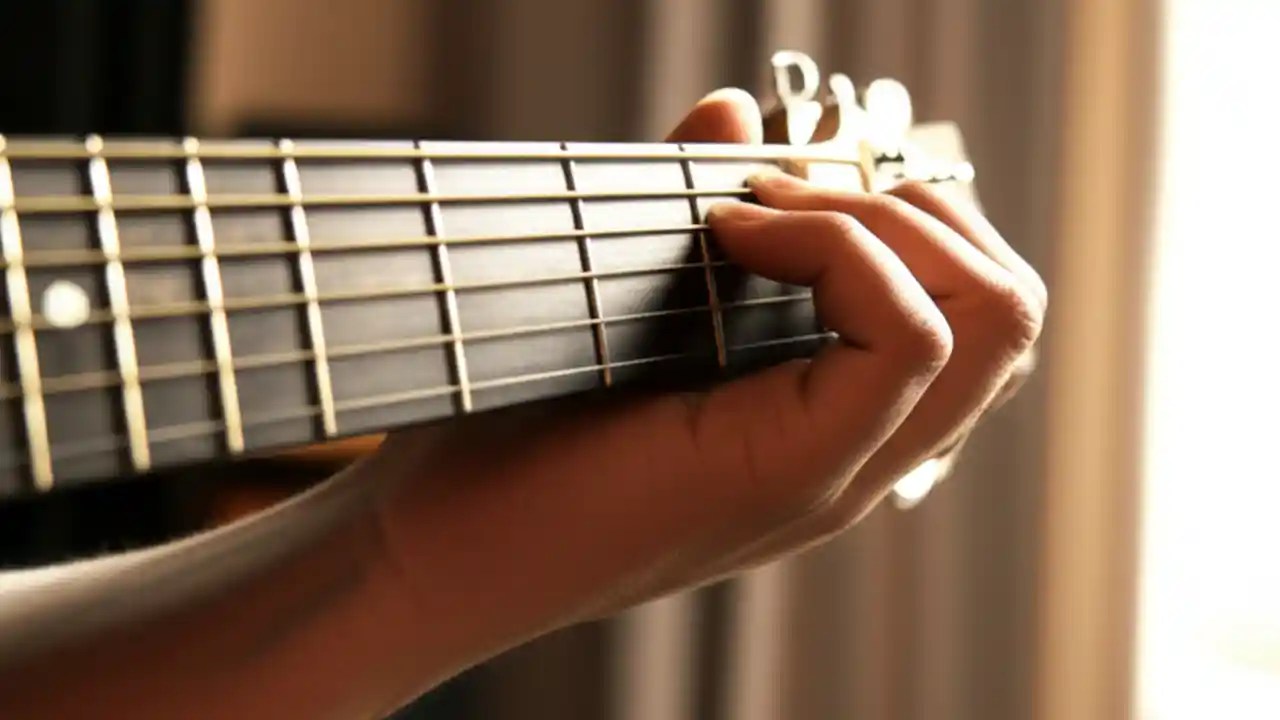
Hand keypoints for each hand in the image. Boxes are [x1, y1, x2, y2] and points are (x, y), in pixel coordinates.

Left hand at [361, 88, 1045, 684]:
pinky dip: (835, 250)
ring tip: (764, 215)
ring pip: (992, 320)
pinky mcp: (792, 474)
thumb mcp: (629, 306)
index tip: (774, 189)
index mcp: (835, 417)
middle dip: (920, 206)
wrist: (439, 548)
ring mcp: (838, 471)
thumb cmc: (518, 436)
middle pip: (1009, 309)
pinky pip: (902, 338)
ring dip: (887, 222)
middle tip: (789, 198)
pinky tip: (733, 236)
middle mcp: (860, 452)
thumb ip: (697, 214)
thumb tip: (734, 113)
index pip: (976, 308)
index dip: (908, 211)